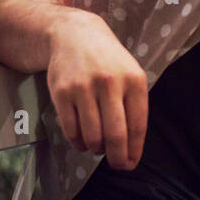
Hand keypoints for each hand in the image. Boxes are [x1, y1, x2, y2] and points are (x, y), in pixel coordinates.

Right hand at [45, 8, 148, 168]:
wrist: (75, 34)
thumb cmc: (108, 60)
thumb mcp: (130, 73)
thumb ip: (134, 106)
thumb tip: (132, 147)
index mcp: (133, 80)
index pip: (137, 125)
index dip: (135, 150)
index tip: (131, 163)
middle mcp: (110, 83)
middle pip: (115, 135)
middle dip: (117, 157)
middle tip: (117, 165)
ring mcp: (84, 87)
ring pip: (92, 136)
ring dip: (96, 148)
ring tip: (98, 146)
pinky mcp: (62, 92)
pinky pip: (71, 130)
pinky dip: (77, 142)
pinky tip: (82, 140)